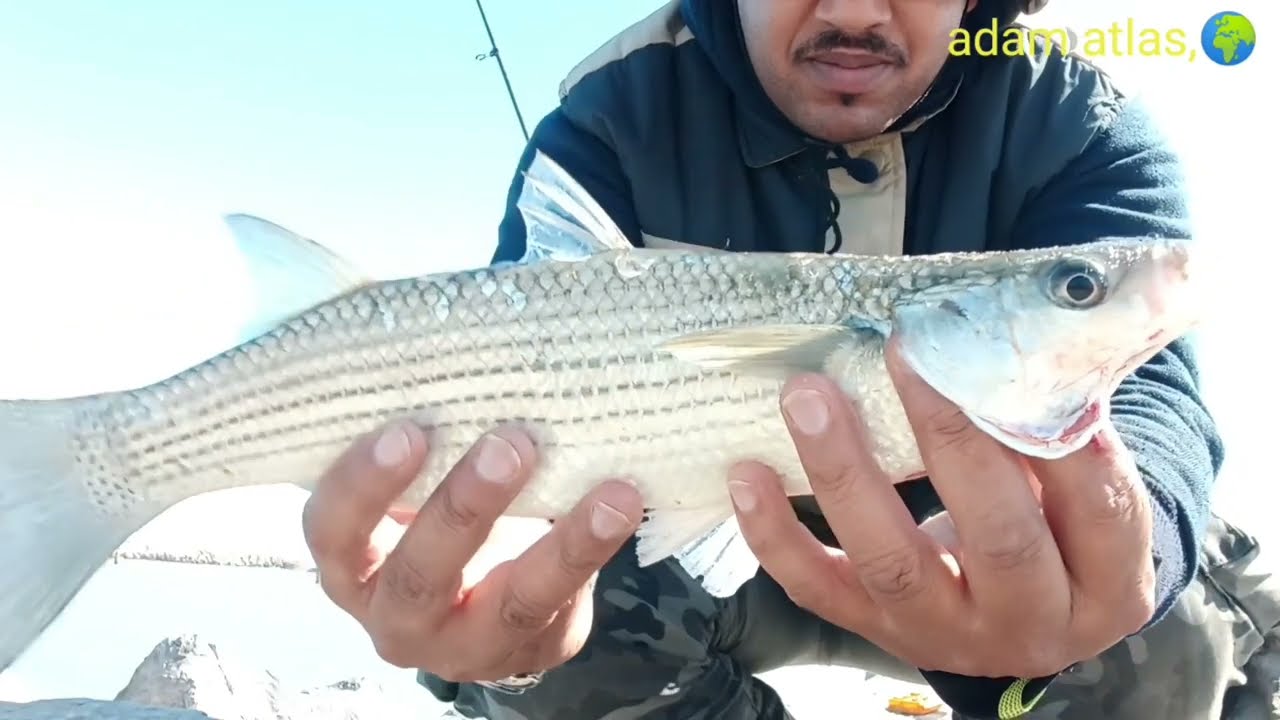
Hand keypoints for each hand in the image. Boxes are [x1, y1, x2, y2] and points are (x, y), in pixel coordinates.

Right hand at [301, 420, 642, 681]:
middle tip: (510, 444)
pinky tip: (623, 506)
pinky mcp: (528, 652)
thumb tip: (467, 342)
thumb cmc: (440, 509)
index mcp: (352, 562)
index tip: (407, 430)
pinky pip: (562, 608)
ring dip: (561, 545)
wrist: (489, 589)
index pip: (334, 530)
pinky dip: (595, 554)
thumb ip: (430, 435)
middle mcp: (395, 615)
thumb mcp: (420, 479)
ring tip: (609, 495)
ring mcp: (462, 645)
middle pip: (418, 574)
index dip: (362, 485)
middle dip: (464, 508)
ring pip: (510, 603)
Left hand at [726, 338, 1155, 678]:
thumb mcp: (1083, 499)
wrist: (1015, 625)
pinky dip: (776, 534)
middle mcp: (1029, 622)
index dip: (1065, 439)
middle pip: (998, 538)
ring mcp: (944, 633)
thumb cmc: (1053, 532)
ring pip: (893, 562)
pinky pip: (818, 587)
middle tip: (905, 354)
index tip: (1018, 361)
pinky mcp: (875, 631)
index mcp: (1107, 587)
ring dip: (845, 474)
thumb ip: (1061, 436)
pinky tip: (748, 473)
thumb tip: (1019, 336)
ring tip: (809, 396)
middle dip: (948, 439)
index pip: (1101, 512)